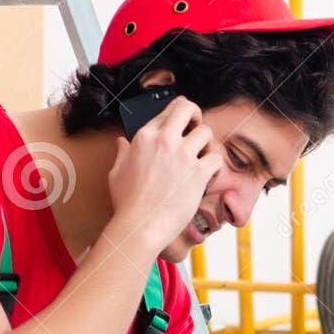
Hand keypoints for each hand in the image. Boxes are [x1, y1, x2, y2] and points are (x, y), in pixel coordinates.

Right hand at [107, 96, 223, 254]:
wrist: (141, 225)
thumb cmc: (127, 203)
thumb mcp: (116, 172)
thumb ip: (122, 153)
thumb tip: (122, 142)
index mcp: (144, 137)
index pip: (167, 110)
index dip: (178, 114)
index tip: (183, 122)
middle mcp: (164, 141)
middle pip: (188, 108)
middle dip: (195, 115)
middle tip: (196, 128)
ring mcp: (183, 156)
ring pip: (206, 132)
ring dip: (206, 143)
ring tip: (201, 156)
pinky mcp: (198, 173)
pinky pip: (216, 158)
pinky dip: (215, 166)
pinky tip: (208, 174)